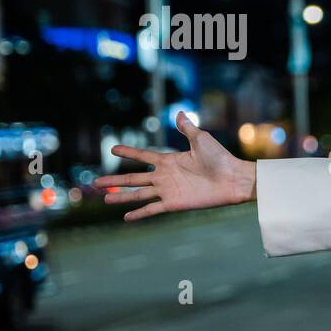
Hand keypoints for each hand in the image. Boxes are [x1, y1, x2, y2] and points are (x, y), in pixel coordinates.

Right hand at [94, 111, 256, 221]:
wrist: (234, 179)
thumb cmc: (221, 158)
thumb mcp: (201, 139)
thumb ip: (187, 128)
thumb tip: (179, 113)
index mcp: (170, 160)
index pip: (144, 156)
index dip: (129, 153)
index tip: (113, 149)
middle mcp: (166, 176)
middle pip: (134, 178)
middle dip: (115, 180)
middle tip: (96, 182)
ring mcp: (169, 190)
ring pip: (139, 194)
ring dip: (122, 196)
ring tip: (105, 198)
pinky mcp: (175, 203)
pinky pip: (153, 209)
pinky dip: (140, 213)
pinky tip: (126, 217)